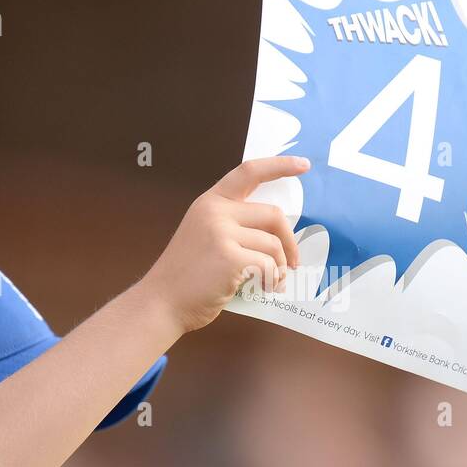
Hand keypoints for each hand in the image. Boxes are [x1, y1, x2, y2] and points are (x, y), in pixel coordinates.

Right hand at [141, 155, 307, 332]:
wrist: (163, 302)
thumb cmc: (188, 276)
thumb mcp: (204, 235)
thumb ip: (232, 225)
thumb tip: (276, 233)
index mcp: (210, 202)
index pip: (249, 171)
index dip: (279, 165)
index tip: (303, 164)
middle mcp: (215, 212)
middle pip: (273, 215)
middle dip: (289, 241)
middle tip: (292, 262)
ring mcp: (221, 233)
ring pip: (273, 245)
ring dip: (279, 267)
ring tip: (272, 281)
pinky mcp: (230, 258)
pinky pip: (267, 265)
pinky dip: (271, 280)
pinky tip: (264, 288)